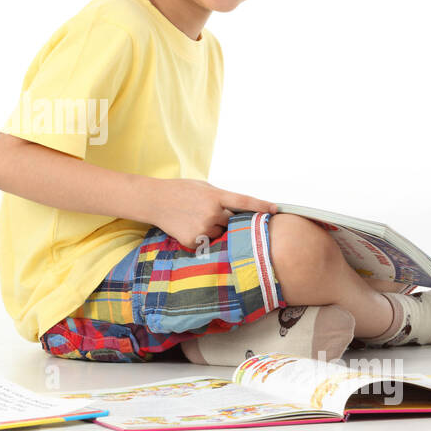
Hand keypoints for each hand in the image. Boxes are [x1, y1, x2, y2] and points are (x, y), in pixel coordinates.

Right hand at [149, 179, 276, 250]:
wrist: (154, 200)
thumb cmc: (180, 191)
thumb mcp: (204, 187)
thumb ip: (221, 198)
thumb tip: (239, 211)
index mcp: (215, 196)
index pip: (245, 202)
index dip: (262, 206)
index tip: (276, 210)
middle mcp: (211, 213)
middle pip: (232, 222)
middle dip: (227, 219)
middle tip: (209, 212)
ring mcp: (202, 228)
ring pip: (220, 234)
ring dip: (214, 229)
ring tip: (196, 218)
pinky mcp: (193, 241)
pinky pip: (207, 242)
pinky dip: (202, 237)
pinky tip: (189, 226)